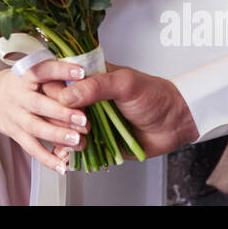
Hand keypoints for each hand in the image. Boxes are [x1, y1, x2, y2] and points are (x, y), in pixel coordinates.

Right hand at [0, 60, 91, 173]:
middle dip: (62, 112)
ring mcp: (15, 116)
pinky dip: (47, 159)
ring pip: (36, 128)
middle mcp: (17, 96)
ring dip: (57, 135)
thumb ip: (51, 74)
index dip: (60, 71)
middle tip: (83, 118)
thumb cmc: (14, 83)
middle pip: (38, 104)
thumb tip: (83, 76)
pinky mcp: (16, 134)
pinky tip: (62, 165)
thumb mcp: (28, 70)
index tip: (81, 72)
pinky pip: (32, 148)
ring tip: (77, 140)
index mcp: (23, 75)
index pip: (41, 70)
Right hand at [39, 62, 198, 164]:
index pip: (56, 79)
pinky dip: (69, 151)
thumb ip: (97, 86)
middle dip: (59, 117)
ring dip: (63, 136)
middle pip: (53, 105)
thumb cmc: (153, 95)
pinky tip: (73, 152)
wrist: (174, 123)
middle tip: (79, 123)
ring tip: (81, 139)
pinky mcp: (92, 138)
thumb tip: (67, 96)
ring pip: (59, 127)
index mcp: (88, 76)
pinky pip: (72, 145)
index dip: (53, 90)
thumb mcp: (125, 84)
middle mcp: (83, 96)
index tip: (61, 101)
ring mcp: (86, 118)